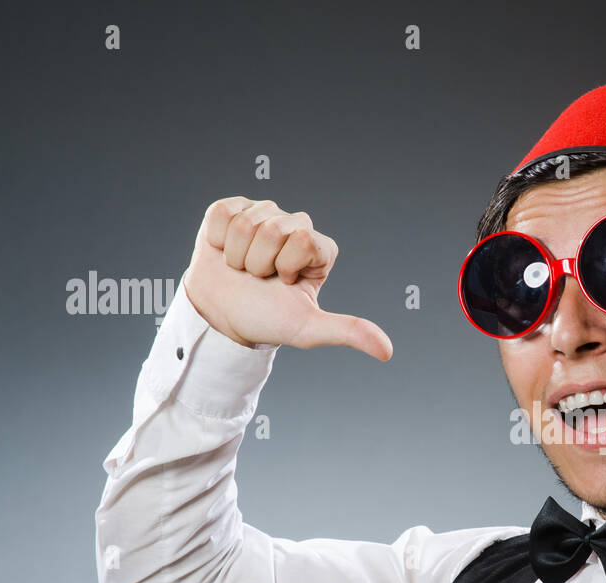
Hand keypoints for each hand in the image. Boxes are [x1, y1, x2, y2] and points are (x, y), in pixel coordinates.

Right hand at [181, 197, 391, 359]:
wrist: (221, 316)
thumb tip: (387, 351)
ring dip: (238, 255)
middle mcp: (295, 225)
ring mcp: (264, 213)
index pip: (304, 239)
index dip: (286, 265)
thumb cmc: (266, 319)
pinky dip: (218, 240)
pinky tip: (226, 252)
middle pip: (273, 229)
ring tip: (243, 268)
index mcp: (319, 248)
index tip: (284, 283)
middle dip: (260, 262)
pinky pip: (223, 214)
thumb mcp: (308, 329)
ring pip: (247, 222)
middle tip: (260, 278)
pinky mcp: (233, 208)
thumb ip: (348, 332)